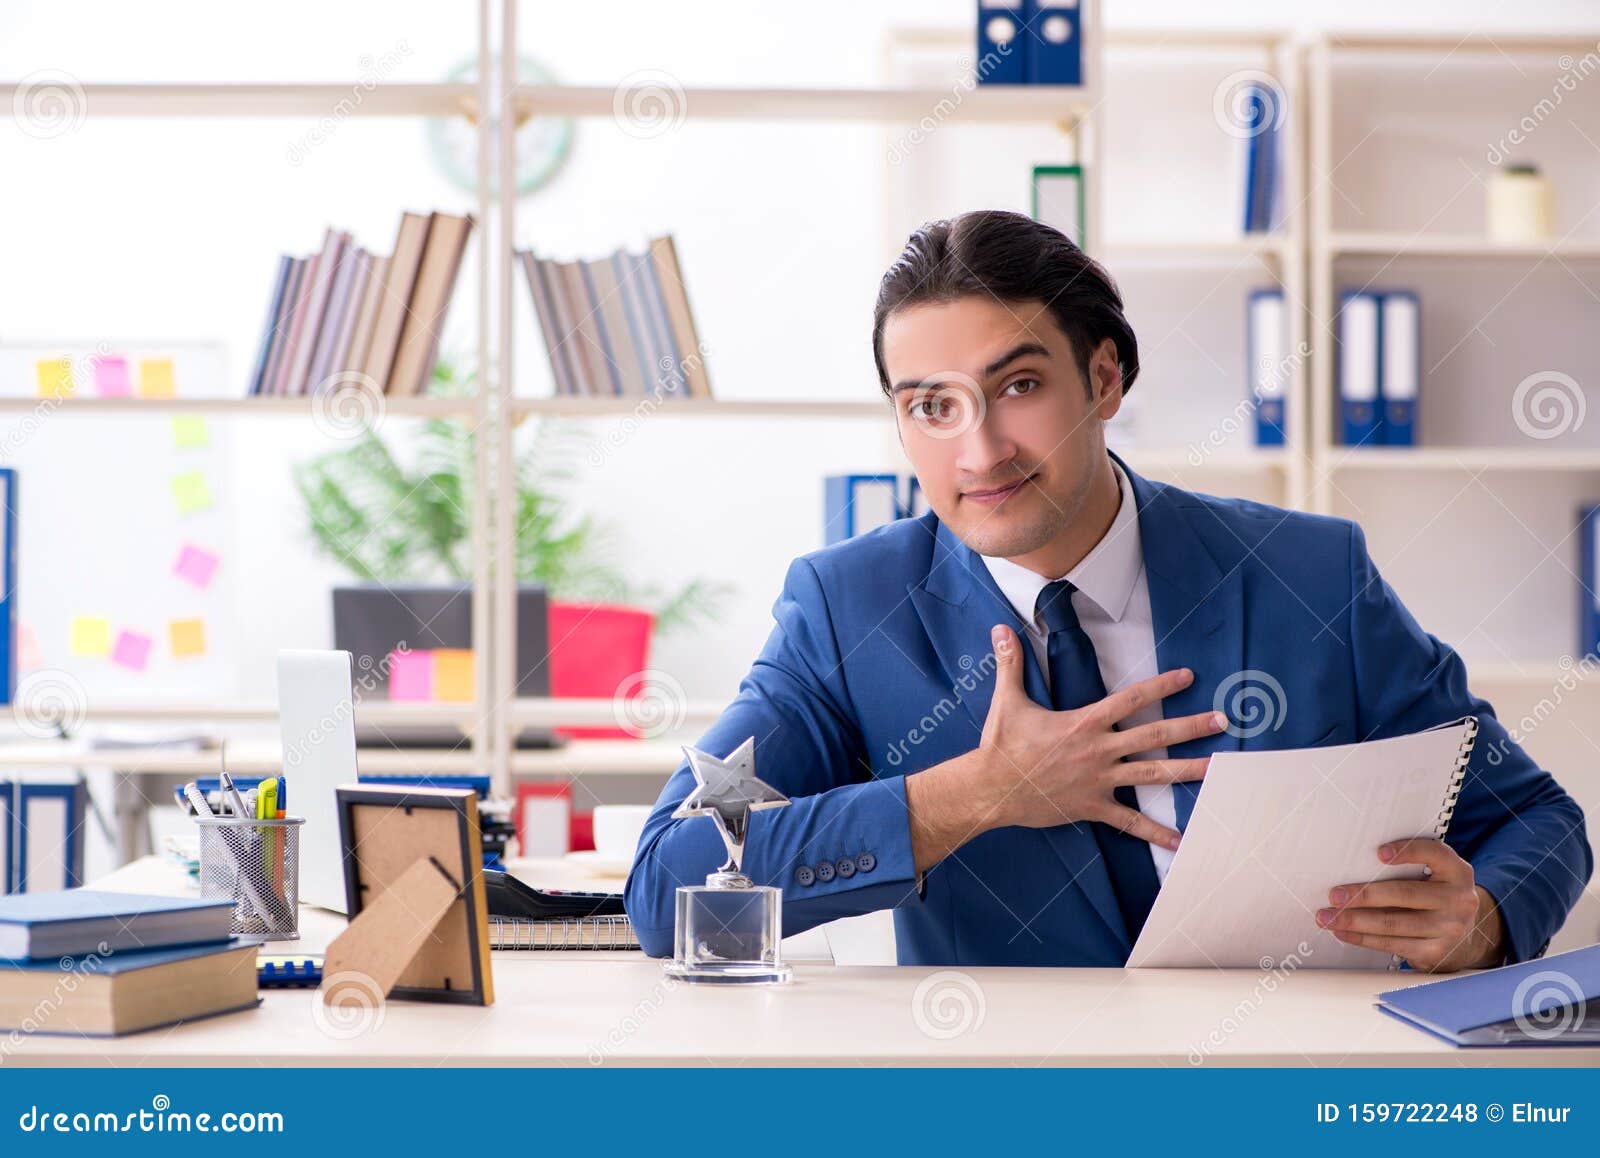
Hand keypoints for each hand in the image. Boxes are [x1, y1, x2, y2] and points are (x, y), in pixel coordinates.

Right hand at [975, 624, 1224, 847]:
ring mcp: (1100, 780)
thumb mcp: (1007, 700)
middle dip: (1191, 727)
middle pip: (1155, 735)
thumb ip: (1010, 664)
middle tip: (1222, 721)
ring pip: (1153, 774)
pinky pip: (1130, 822)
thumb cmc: (1001, 745)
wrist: (990, 789)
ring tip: (1218, 767)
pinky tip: (1180, 841)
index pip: (1131, 699)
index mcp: (1085, 723)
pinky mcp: (1093, 807)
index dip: (1161, 685)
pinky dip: (1156, 832)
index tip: (1188, 677)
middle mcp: (1099, 750)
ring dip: (1187, 770)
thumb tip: (999, 630)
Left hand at [1316, 838, 1505, 971]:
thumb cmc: (1437, 896)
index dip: (1407, 851)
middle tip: (1334, 895)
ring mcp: (1449, 929)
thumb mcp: (1437, 876)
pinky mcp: (1435, 953)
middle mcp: (1458, 900)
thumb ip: (1412, 866)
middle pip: (1404, 894)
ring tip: (1327, 917)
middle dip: (1364, 895)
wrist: (1467, 937)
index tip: (1379, 853)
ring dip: (1354, 920)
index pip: (1434, 854)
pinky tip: (1343, 932)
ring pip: (1393, 923)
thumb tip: (1355, 865)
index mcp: (1457, 871)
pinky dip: (1362, 938)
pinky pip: (1391, 944)